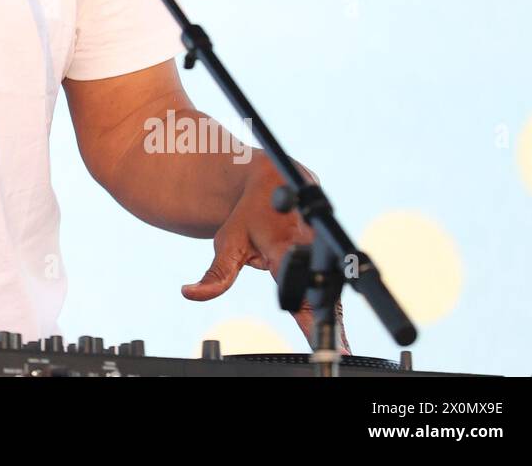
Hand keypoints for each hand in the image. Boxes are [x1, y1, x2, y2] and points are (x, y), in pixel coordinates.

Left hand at [181, 160, 351, 354]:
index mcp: (281, 246)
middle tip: (340, 350)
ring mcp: (324, 243)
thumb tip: (189, 293)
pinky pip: (332, 278)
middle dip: (329, 322)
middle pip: (322, 293)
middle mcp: (308, 244)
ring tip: (342, 346)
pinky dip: (331, 299)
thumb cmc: (247, 215)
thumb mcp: (228, 243)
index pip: (297, 288)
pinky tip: (338, 327)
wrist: (273, 180)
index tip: (328, 339)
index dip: (312, 318)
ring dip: (333, 313)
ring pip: (330, 286)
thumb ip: (216, 274)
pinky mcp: (332, 244)